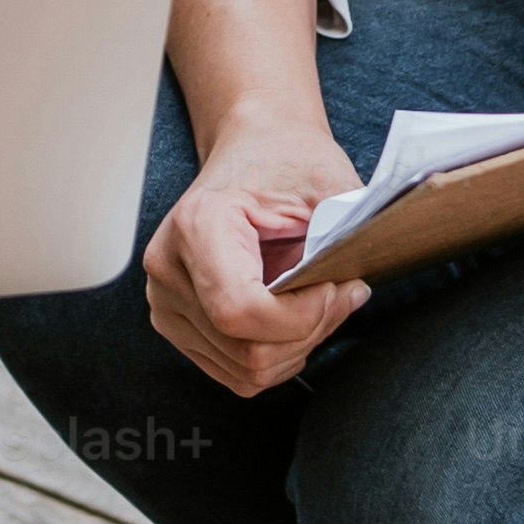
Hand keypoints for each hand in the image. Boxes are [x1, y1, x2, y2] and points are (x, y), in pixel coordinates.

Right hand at [144, 113, 369, 396]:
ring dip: (298, 347)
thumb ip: (343, 236)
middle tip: (343, 293)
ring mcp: (166, 303)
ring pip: (245, 370)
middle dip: (310, 332)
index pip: (240, 311)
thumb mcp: (327, 186)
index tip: (337, 288)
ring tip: (320, 302)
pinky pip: (237, 372)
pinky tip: (293, 317)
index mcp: (197, 225)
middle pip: (246, 350)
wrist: (254, 151)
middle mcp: (168, 269)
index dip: (301, 317)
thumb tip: (358, 289)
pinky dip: (278, 356)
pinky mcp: (176, 325)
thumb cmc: (288, 163)